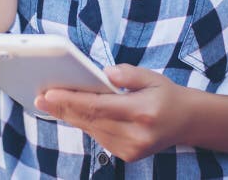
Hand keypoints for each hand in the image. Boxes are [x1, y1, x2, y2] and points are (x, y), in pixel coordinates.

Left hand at [33, 63, 195, 162]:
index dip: (71, 101)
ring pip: (92, 130)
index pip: (99, 106)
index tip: (49, 95)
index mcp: (143, 112)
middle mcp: (136, 135)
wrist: (186, 122)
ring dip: (70, 116)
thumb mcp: (152, 77)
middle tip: (40, 97)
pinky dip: (85, 124)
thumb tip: (106, 72)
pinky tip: (73, 112)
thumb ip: (129, 73)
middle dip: (63, 108)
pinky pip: (98, 137)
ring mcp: (131, 149)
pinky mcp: (127, 156)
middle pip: (91, 121)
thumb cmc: (166, 95)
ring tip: (50, 102)